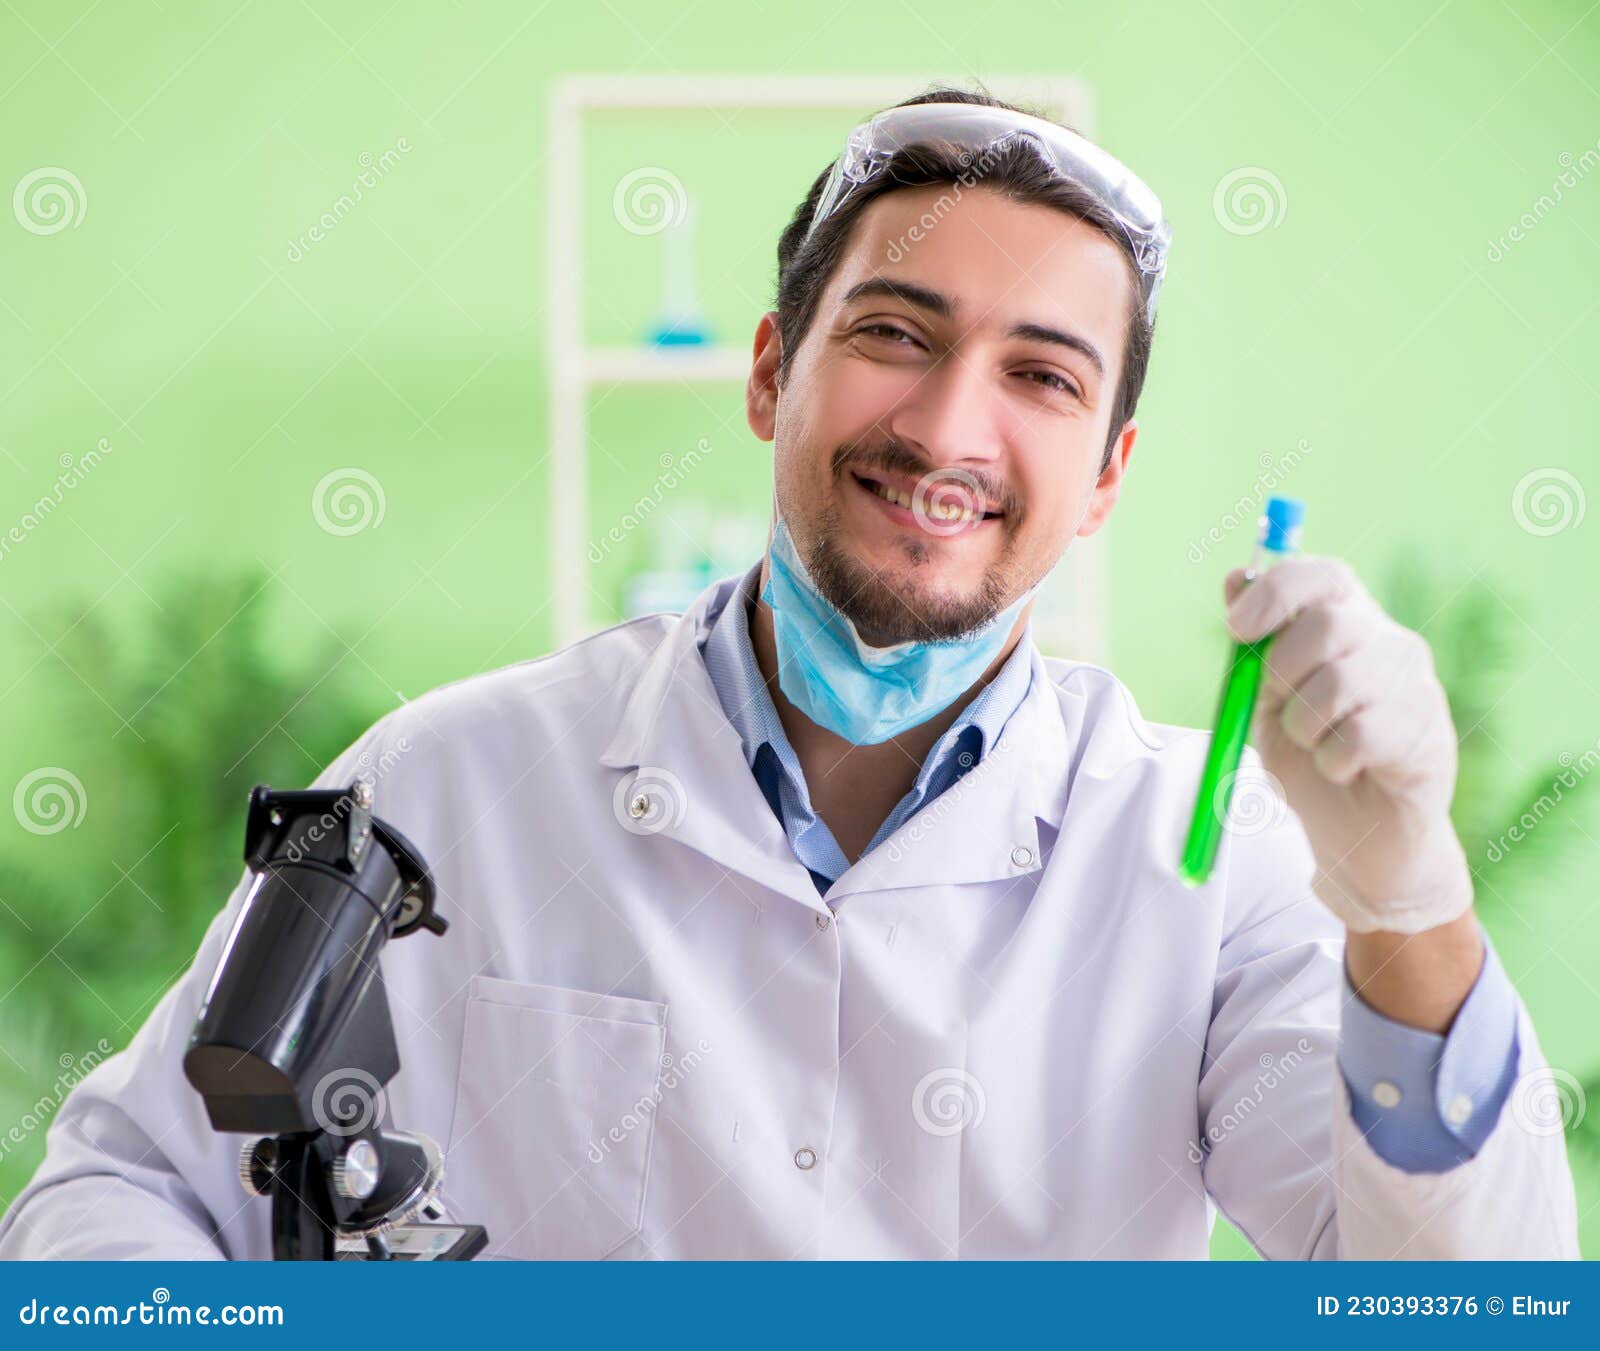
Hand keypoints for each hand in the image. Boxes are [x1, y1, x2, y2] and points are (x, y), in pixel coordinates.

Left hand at [1224, 554, 1473, 934]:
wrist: (1359, 835)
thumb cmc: (1310, 757)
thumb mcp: (1265, 699)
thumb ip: (1252, 645)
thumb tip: (1234, 578)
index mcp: (1347, 621)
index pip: (1324, 575)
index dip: (1276, 592)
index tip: (1235, 629)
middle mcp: (1389, 641)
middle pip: (1328, 623)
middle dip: (1281, 671)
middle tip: (1279, 709)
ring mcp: (1416, 685)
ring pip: (1340, 683)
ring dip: (1303, 725)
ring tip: (1314, 745)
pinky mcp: (1428, 733)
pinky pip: (1359, 736)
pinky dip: (1332, 760)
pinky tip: (1343, 769)